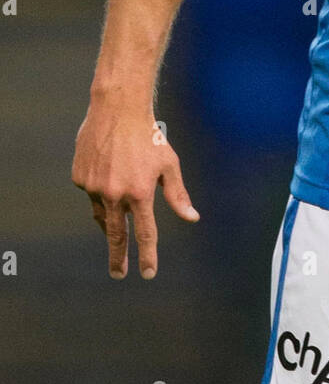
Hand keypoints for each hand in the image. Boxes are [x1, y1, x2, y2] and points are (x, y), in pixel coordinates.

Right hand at [72, 102, 198, 278]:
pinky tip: (108, 177)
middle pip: (116, 235)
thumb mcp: (169, 164)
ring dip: (111, 222)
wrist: (117, 109)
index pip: (145, 233)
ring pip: (103, 213)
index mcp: (140, 192)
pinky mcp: (80, 178)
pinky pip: (92, 194)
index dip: (147, 255)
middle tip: (119, 273)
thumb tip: (192, 218)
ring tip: (117, 225)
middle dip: (118, 256)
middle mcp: (115, 193)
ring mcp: (94, 187)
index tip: (147, 274)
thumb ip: (178, 195)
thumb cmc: (149, 136)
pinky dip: (101, 193)